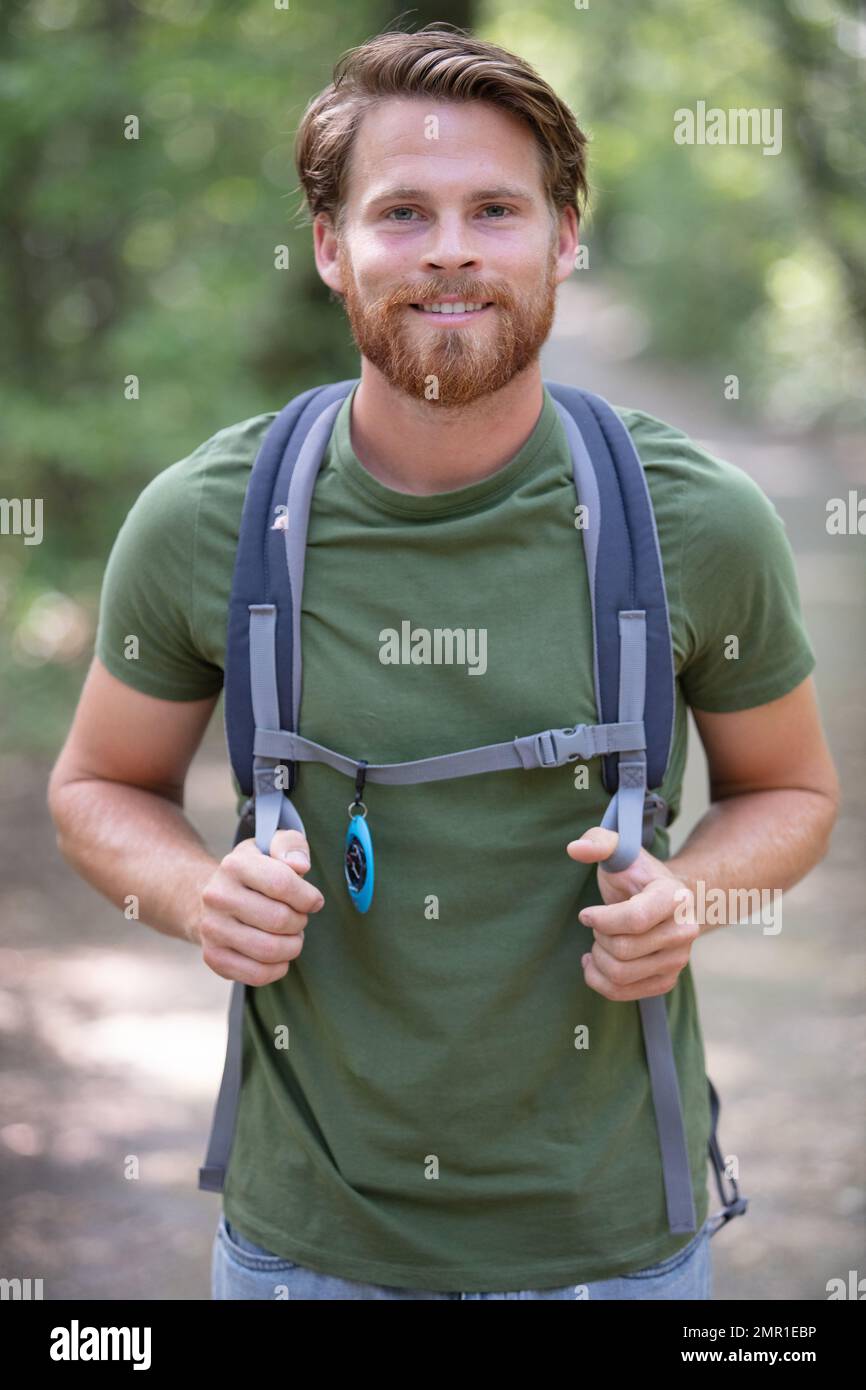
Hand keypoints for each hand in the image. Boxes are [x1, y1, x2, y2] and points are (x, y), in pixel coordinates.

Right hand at [195, 829, 324, 985]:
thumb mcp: (271, 846)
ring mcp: (212, 928)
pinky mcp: (213, 956)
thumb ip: (291, 845)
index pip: (282, 884)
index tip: (313, 901)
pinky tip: (279, 955)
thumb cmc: (253, 872)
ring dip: (292, 946)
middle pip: (279, 920)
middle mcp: (217, 896)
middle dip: (300, 921)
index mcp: (234, 865)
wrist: (211, 897)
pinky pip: (257, 975)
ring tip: (291, 936)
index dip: (307, 897)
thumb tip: (299, 866)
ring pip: (270, 950)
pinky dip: (278, 968)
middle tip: (298, 918)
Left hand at [566, 826, 696, 1000]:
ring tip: (599, 941)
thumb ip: (598, 841)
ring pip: (620, 974)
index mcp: (675, 897)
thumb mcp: (619, 851)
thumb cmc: (635, 876)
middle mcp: (686, 931)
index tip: (586, 913)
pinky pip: (622, 993)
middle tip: (597, 925)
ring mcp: (679, 959)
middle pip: (623, 950)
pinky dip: (599, 980)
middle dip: (598, 937)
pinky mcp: (666, 981)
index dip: (601, 919)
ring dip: (598, 958)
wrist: (662, 902)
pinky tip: (597, 960)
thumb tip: (574, 849)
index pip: (634, 920)